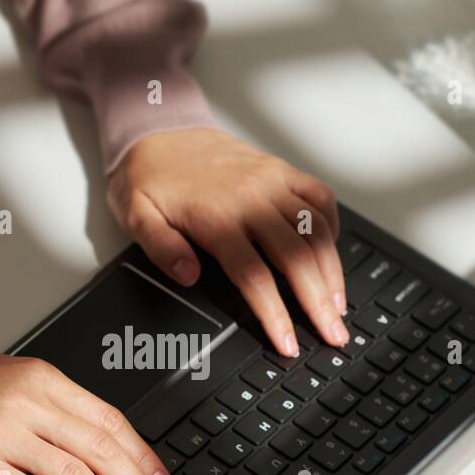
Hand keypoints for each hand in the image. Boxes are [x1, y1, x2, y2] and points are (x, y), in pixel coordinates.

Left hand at [108, 128, 347, 356]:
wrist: (159, 130)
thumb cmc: (149, 178)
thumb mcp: (136, 216)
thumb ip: (161, 249)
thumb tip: (187, 276)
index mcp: (216, 217)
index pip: (256, 277)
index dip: (276, 315)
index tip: (289, 344)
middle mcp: (251, 197)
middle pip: (297, 258)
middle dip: (320, 303)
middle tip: (334, 335)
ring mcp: (271, 181)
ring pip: (316, 231)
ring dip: (332, 271)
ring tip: (338, 305)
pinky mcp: (281, 170)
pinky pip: (319, 197)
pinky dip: (332, 227)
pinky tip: (331, 253)